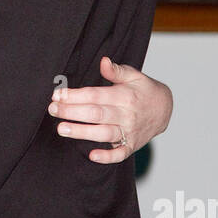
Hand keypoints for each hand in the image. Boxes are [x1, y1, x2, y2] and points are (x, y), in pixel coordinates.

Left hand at [48, 56, 172, 162]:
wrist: (165, 109)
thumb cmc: (143, 90)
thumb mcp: (134, 75)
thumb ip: (117, 70)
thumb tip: (104, 61)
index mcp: (125, 96)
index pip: (96, 95)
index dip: (75, 95)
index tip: (57, 95)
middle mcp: (127, 114)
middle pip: (96, 113)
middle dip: (72, 112)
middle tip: (52, 110)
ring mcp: (129, 132)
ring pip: (103, 133)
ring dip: (82, 132)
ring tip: (61, 129)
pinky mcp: (131, 146)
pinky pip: (119, 154)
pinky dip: (107, 157)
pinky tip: (92, 155)